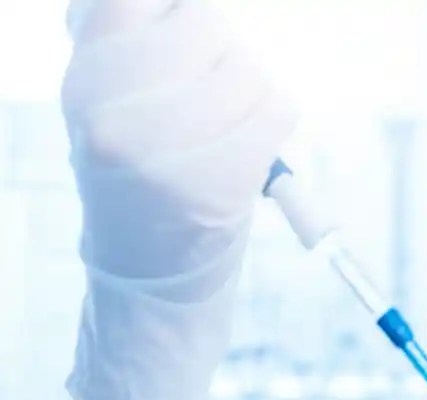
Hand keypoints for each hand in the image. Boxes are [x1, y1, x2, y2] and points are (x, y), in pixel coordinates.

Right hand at [62, 0, 295, 399]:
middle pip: (204, 25)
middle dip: (220, 51)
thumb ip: (126, 43)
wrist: (151, 278)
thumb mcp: (105, 105)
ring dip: (252, 89)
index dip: (172, 11)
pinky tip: (249, 144)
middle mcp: (113, 119)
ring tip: (224, 127)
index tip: (181, 35)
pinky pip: (277, 107)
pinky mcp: (219, 184)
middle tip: (209, 88)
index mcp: (82, 86)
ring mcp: (166, 155)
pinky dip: (275, 118)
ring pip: (248, 68)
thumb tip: (171, 0)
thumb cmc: (136, 176)